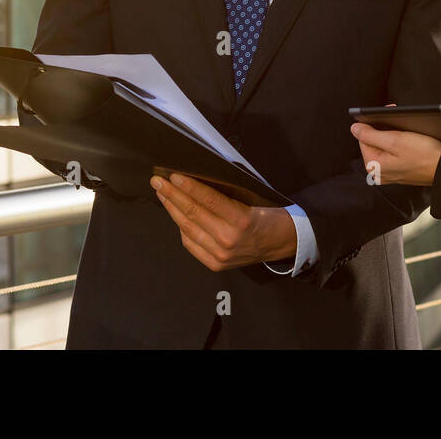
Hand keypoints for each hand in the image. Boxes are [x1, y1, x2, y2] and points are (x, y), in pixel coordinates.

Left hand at [152, 173, 296, 270]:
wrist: (282, 243)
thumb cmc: (269, 215)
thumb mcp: (253, 199)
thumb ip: (226, 194)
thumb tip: (197, 181)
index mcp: (241, 220)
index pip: (208, 200)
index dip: (189, 187)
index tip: (173, 175)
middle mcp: (229, 240)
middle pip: (193, 214)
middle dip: (172, 195)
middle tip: (158, 181)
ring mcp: (221, 255)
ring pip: (188, 229)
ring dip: (172, 209)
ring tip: (162, 194)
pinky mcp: (216, 264)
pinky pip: (191, 244)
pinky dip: (182, 228)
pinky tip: (176, 214)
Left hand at [350, 122, 440, 186]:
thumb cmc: (424, 155)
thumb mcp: (395, 140)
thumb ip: (370, 135)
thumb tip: (354, 129)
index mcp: (374, 165)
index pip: (364, 137)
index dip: (374, 122)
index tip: (387, 113)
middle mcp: (379, 172)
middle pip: (374, 142)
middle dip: (385, 128)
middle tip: (399, 120)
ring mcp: (390, 173)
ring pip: (385, 146)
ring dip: (394, 135)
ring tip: (407, 131)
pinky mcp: (401, 171)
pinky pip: (394, 153)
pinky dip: (400, 144)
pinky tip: (411, 140)